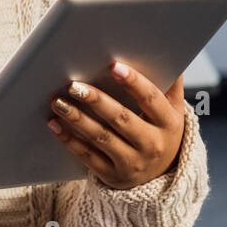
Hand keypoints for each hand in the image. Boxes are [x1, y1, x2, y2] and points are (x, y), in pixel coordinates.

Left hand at [47, 61, 186, 189]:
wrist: (160, 178)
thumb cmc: (161, 131)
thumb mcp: (173, 110)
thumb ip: (170, 82)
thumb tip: (167, 48)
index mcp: (169, 123)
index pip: (151, 99)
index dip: (134, 82)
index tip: (113, 66)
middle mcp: (153, 144)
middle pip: (122, 119)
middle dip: (96, 101)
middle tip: (73, 84)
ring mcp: (132, 162)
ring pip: (101, 138)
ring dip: (77, 118)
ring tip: (58, 101)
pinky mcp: (112, 175)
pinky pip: (87, 156)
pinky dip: (69, 140)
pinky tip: (53, 124)